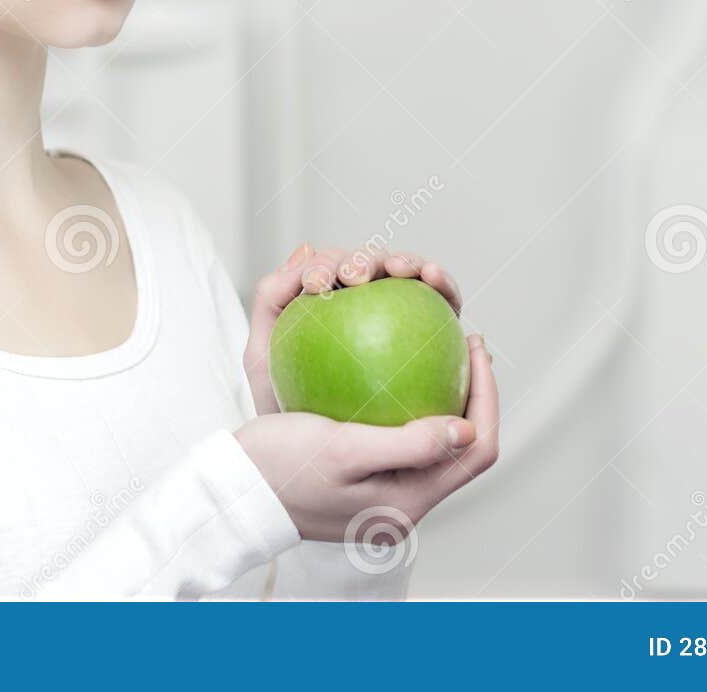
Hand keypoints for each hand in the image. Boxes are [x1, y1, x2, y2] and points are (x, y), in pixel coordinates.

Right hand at [235, 333, 497, 540]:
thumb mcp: (342, 449)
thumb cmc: (279, 467)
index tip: (474, 345)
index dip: (487, 396)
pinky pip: (405, 439)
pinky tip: (396, 367)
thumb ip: (408, 445)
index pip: (475, 452)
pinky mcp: (366, 483)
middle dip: (474, 393)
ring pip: (439, 443)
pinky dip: (411, 404)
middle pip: (465, 448)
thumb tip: (466, 429)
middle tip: (464, 340)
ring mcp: (386, 496)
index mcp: (407, 504)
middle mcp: (404, 505)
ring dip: (447, 397)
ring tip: (440, 349)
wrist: (234, 492)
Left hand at [242, 243, 463, 415]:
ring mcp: (402, 310)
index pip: (329, 268)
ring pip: (408, 275)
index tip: (315, 286)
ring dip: (407, 261)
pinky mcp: (435, 326)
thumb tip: (305, 248)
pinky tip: (437, 285)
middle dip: (362, 260)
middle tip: (353, 278)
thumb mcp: (262, 359)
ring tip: (400, 269)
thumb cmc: (289, 407)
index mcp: (327, 297)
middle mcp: (364, 298)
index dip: (323, 264)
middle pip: (369, 264)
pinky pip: (443, 304)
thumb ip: (271, 301)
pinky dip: (444, 286)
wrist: (324, 458)